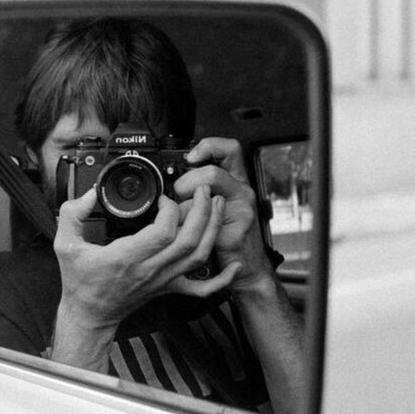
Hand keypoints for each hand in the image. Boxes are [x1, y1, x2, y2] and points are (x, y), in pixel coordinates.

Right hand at [54, 184, 241, 331]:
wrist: (89, 314)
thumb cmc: (80, 282)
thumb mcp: (65, 245)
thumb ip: (72, 214)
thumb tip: (90, 194)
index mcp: (127, 257)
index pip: (162, 232)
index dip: (169, 209)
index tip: (162, 197)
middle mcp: (150, 269)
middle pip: (189, 240)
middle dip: (201, 210)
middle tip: (202, 189)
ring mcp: (163, 279)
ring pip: (199, 255)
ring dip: (213, 228)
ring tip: (216, 205)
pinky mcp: (168, 287)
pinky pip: (202, 287)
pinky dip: (223, 278)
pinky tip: (233, 265)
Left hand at [175, 138, 270, 291]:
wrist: (244, 267)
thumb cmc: (225, 233)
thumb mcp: (213, 203)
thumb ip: (198, 188)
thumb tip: (170, 180)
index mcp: (236, 180)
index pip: (229, 149)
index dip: (209, 147)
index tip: (190, 157)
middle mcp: (242, 191)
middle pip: (213, 172)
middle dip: (187, 182)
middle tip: (179, 194)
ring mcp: (241, 210)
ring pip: (208, 194)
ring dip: (186, 203)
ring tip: (182, 213)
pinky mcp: (235, 231)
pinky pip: (205, 221)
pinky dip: (189, 224)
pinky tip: (186, 229)